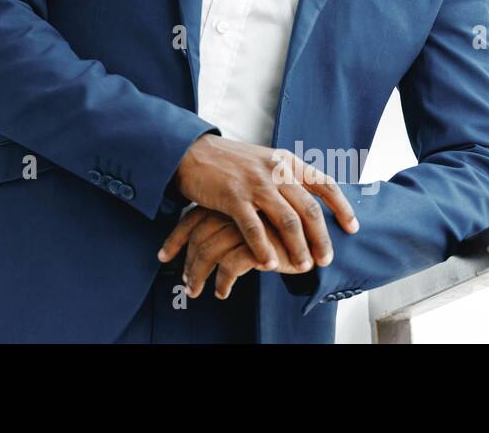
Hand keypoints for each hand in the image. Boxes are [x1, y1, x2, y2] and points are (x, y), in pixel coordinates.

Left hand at [160, 206, 313, 300]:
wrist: (324, 231)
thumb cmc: (291, 225)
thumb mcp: (261, 215)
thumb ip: (239, 220)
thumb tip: (209, 234)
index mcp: (234, 196)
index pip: (192, 216)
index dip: (176, 238)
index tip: (164, 257)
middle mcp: (238, 207)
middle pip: (197, 234)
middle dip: (187, 262)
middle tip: (185, 284)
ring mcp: (248, 224)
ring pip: (209, 251)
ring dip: (199, 275)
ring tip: (196, 291)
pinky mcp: (261, 244)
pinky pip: (231, 266)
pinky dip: (223, 281)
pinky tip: (221, 292)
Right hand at [163, 136, 358, 272]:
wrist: (192, 152)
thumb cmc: (231, 162)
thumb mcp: (265, 160)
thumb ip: (287, 177)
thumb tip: (312, 201)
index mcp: (286, 161)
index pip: (324, 184)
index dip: (341, 207)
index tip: (352, 229)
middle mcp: (275, 170)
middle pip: (309, 209)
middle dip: (321, 238)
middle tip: (327, 259)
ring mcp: (255, 183)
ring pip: (287, 220)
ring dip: (299, 247)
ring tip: (303, 266)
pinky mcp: (233, 196)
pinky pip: (254, 227)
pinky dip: (264, 248)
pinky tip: (270, 264)